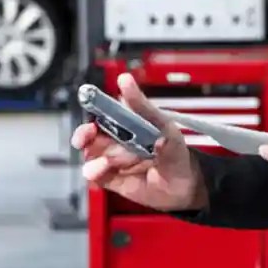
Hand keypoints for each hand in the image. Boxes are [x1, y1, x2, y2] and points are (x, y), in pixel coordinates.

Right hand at [71, 72, 206, 211]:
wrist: (184, 185)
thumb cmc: (175, 150)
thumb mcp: (163, 124)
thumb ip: (143, 105)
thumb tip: (126, 82)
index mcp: (127, 122)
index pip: (104, 110)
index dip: (93, 106)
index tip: (90, 103)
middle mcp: (116, 139)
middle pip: (90, 132)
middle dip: (84, 133)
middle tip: (88, 135)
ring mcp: (113, 159)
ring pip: (91, 154)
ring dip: (94, 156)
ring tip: (107, 161)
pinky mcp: (112, 178)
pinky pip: (95, 174)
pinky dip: (95, 172)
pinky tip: (103, 170)